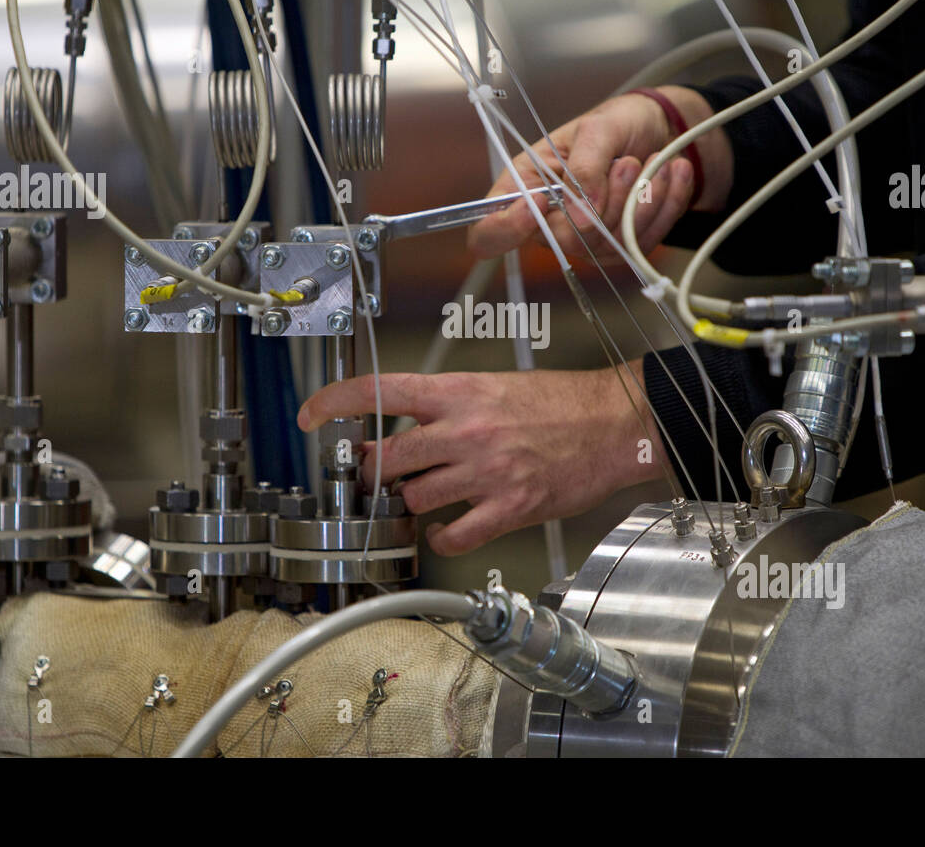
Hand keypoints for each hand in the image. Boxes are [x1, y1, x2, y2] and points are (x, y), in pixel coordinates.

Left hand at [297, 365, 663, 554]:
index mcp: (459, 393)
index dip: (334, 402)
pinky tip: (448, 529)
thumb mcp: (494, 387)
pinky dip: (443, 536)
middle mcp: (465, 431)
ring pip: (414, 498)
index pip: (379, 391)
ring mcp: (485, 471)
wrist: (613, 422)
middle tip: (371, 478)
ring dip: (408, 504)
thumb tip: (405, 426)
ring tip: (420, 499)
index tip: (312, 415)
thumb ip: (447, 406)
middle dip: (369, 474)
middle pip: (385, 459)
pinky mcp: (509, 507)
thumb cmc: (560, 403)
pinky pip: (455, 533)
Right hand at [467, 85, 731, 261]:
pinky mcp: (621, 248)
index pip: (488, 235)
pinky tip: (674, 174)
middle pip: (564, 241)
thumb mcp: (595, 129)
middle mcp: (548, 223)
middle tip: (626, 163)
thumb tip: (582, 217)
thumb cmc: (615, 124)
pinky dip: (665, 204)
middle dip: (605, 202)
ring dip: (641, 199)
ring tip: (654, 161)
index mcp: (521, 191)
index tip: (539, 202)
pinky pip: (643, 242)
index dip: (505, 229)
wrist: (659, 130)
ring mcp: (586, 241)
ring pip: (610, 244)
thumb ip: (584, 169)